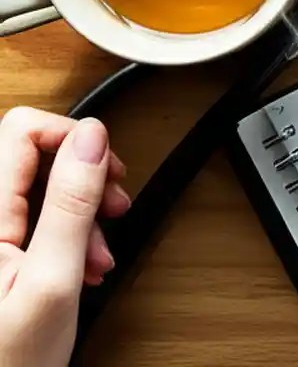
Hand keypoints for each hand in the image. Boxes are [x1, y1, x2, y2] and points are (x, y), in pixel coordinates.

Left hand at [0, 108, 129, 366]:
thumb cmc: (8, 360)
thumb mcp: (54, 281)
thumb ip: (72, 205)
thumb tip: (93, 140)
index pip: (22, 130)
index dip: (73, 138)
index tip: (109, 169)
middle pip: (32, 154)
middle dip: (84, 178)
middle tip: (112, 209)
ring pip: (37, 187)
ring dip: (79, 213)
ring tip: (97, 254)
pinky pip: (30, 217)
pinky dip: (65, 234)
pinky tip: (79, 264)